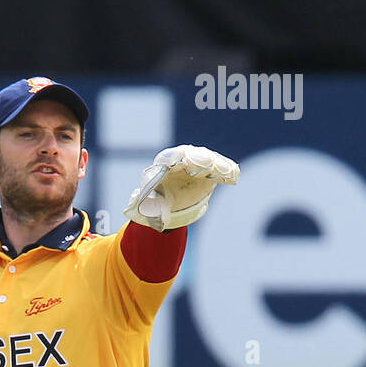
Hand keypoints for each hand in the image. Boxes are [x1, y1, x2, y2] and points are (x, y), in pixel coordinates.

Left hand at [124, 145, 239, 231]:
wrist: (171, 203)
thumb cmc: (156, 202)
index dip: (176, 159)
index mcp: (164, 164)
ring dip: (217, 165)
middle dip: (199, 160)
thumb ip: (145, 205)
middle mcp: (183, 159)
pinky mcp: (211, 172)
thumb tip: (131, 210)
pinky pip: (220, 170)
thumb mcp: (148, 205)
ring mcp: (199, 163)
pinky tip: (234, 177)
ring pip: (209, 161)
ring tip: (225, 172)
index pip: (170, 158)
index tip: (181, 161)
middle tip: (205, 166)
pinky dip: (227, 172)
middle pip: (192, 156)